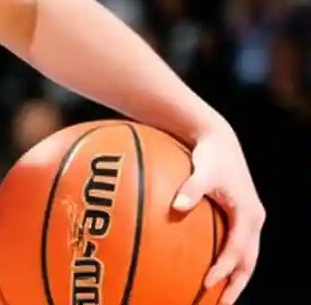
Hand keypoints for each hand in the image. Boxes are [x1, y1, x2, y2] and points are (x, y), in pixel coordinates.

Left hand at [172, 124, 264, 304]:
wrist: (219, 140)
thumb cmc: (211, 155)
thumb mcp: (202, 171)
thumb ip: (191, 188)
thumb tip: (177, 205)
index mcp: (248, 214)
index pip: (237, 249)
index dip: (224, 268)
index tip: (207, 283)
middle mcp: (252, 220)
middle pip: (248, 262)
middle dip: (236, 285)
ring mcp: (247, 220)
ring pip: (245, 257)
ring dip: (234, 277)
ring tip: (218, 298)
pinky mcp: (238, 217)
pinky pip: (235, 245)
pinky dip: (227, 262)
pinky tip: (209, 271)